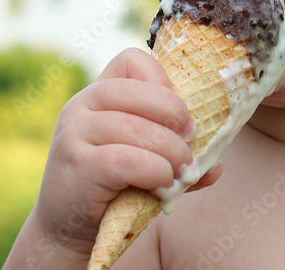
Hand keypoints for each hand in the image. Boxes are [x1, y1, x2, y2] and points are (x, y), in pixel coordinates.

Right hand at [28, 47, 218, 255]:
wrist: (68, 225)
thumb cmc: (115, 183)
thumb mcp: (147, 156)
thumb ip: (180, 152)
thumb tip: (216, 167)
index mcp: (100, 91)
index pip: (133, 59)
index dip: (163, 82)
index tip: (175, 115)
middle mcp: (82, 104)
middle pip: (144, 92)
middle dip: (178, 119)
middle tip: (189, 143)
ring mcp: (74, 132)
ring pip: (140, 129)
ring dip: (173, 153)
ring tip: (180, 173)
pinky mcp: (78, 165)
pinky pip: (129, 160)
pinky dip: (156, 173)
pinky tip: (163, 186)